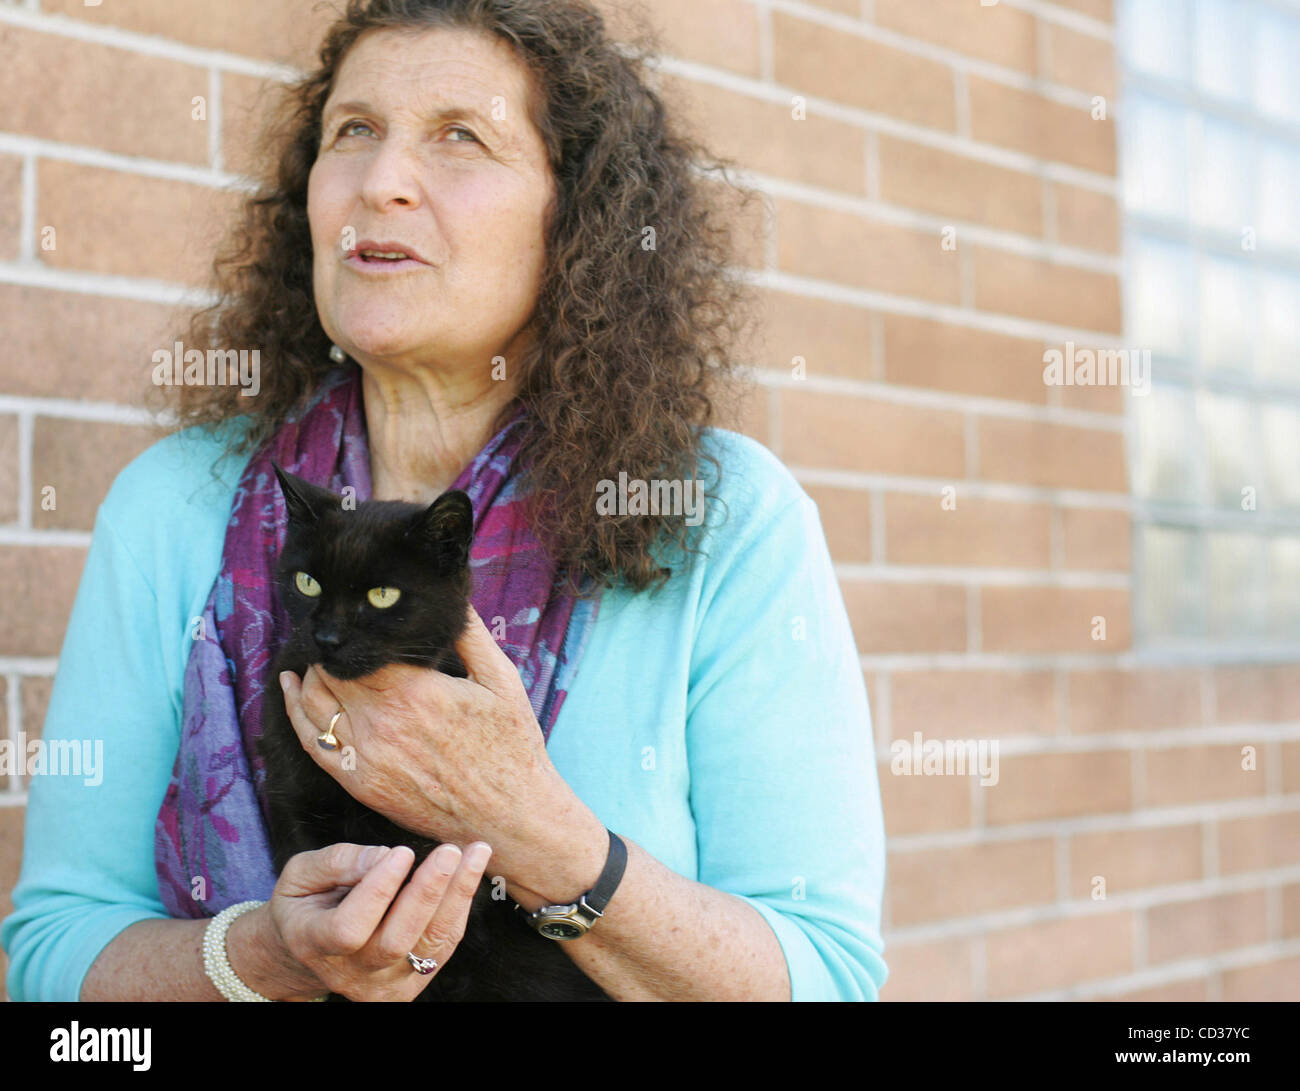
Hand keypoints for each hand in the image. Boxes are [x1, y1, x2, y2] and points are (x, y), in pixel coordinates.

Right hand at [237, 840, 490, 1001]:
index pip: (349, 928)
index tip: (402, 851)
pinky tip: (468, 874)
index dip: (378, 890)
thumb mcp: (301, 875)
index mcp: (313, 943)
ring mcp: (382, 986)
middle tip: (450, 850)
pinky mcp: (409, 985)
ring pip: (429, 945)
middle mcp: (349, 974)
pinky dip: (459, 908)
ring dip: (457, 896)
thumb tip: (385, 854)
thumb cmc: (306, 904)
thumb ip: (338, 862)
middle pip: (396, 941)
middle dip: (428, 892)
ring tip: (477, 853)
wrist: (307, 953)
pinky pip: (442, 947)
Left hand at [277, 604, 572, 886]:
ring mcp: (365, 755)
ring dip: (308, 674)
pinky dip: (295, 712)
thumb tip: (453, 598)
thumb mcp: (502, 681)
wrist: (508, 817)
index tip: (357, 617)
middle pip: (331, 672)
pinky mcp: (359, 783)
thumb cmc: (512, 747)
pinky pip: (313, 741)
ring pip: (314, 702)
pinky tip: (291, 691)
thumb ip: (472, 635)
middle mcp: (381, 721)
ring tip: (316, 657)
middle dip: (330, 650)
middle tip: (335, 633)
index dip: (354, 629)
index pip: (359, 648)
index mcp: (413, 690)